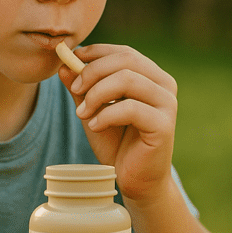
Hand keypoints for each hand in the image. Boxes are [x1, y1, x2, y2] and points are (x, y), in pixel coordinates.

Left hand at [59, 43, 177, 202]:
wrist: (136, 180)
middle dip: (93, 72)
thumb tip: (64, 66)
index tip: (71, 61)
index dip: (96, 52)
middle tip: (74, 90)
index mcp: (152, 76)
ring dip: (96, 94)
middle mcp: (164, 85)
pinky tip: (95, 126)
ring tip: (82, 114)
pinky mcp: (164, 125)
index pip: (124, 52)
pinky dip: (106, 115)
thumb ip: (82, 89)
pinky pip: (130, 108)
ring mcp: (167, 104)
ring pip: (127, 80)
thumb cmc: (117, 143)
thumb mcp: (94, 110)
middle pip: (126, 60)